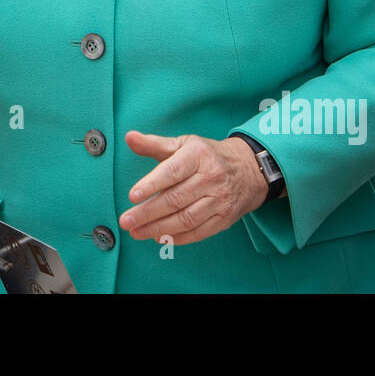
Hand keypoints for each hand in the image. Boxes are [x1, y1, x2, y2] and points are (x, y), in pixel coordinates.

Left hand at [117, 131, 268, 245]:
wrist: (248, 169)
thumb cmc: (208, 155)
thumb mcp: (184, 144)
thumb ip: (154, 144)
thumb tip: (129, 137)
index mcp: (198, 156)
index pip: (172, 172)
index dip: (151, 184)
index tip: (132, 196)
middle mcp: (211, 178)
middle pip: (176, 199)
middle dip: (148, 213)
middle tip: (126, 221)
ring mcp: (220, 200)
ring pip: (186, 219)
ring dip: (159, 228)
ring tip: (137, 232)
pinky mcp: (224, 218)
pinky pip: (199, 232)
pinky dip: (178, 238)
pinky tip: (159, 237)